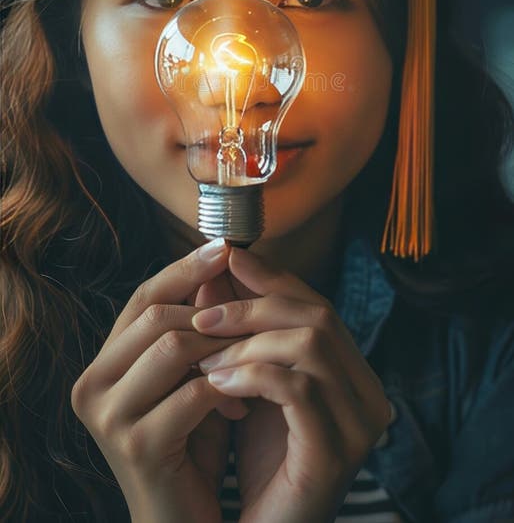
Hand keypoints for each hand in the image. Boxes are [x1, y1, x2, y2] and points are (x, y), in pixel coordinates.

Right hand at [70, 238, 247, 522]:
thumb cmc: (191, 445)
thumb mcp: (194, 376)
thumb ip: (199, 325)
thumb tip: (224, 261)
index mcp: (103, 364)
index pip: (144, 297)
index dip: (185, 269)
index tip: (227, 246)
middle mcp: (92, 385)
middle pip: (156, 315)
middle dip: (211, 313)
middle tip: (252, 320)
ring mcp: (108, 416)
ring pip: (173, 345)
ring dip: (222, 350)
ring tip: (249, 366)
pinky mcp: (136, 445)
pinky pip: (193, 393)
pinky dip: (227, 392)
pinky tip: (242, 409)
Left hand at [192, 247, 392, 522]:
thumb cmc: (259, 462)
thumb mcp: (251, 385)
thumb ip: (239, 333)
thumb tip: (211, 272)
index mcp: (353, 374)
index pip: (316, 305)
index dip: (273, 278)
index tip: (229, 258)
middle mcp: (368, 394)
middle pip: (317, 316)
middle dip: (255, 305)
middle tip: (204, 314)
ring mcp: (358, 425)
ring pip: (309, 345)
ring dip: (247, 342)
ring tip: (204, 356)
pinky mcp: (335, 454)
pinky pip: (297, 390)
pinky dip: (252, 376)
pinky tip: (216, 384)